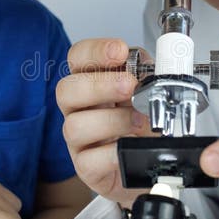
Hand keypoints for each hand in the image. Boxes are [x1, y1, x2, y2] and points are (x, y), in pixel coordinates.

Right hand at [56, 38, 153, 205]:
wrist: (148, 168)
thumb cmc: (142, 128)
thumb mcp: (147, 95)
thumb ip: (147, 77)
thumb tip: (152, 66)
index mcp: (92, 84)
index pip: (79, 58)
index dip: (95, 51)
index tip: (119, 50)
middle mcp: (79, 110)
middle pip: (66, 90)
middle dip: (99, 84)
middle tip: (129, 86)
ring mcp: (79, 140)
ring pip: (74, 125)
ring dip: (111, 120)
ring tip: (139, 121)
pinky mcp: (86, 167)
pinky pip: (87, 161)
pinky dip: (111, 153)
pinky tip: (128, 148)